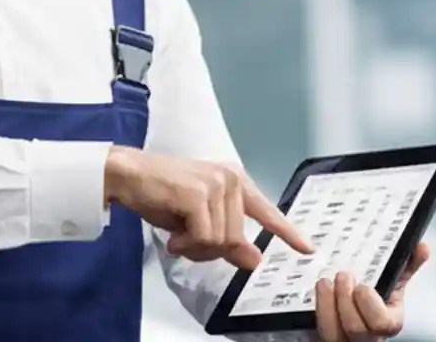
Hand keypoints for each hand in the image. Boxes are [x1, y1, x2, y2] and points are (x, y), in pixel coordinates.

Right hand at [104, 146, 313, 269]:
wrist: (128, 176)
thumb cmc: (160, 195)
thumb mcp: (197, 222)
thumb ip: (227, 239)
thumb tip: (254, 260)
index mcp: (234, 182)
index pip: (267, 211)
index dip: (288, 233)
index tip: (307, 249)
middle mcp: (231, 179)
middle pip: (237, 238)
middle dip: (209, 250)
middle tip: (185, 242)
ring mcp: (217, 184)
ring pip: (221, 241)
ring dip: (195, 248)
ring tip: (177, 236)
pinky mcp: (200, 193)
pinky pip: (205, 237)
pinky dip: (187, 245)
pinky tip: (173, 237)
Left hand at [314, 243, 428, 341]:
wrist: (352, 309)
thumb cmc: (375, 297)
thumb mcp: (393, 281)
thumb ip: (407, 265)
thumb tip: (422, 246)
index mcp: (389, 322)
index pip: (383, 323)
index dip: (370, 305)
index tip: (363, 285)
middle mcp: (367, 336)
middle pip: (356, 329)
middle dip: (346, 300)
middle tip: (343, 275)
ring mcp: (344, 339)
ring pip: (332, 334)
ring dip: (327, 305)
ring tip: (325, 282)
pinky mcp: (324, 337)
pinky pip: (317, 331)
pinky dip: (316, 309)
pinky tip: (318, 290)